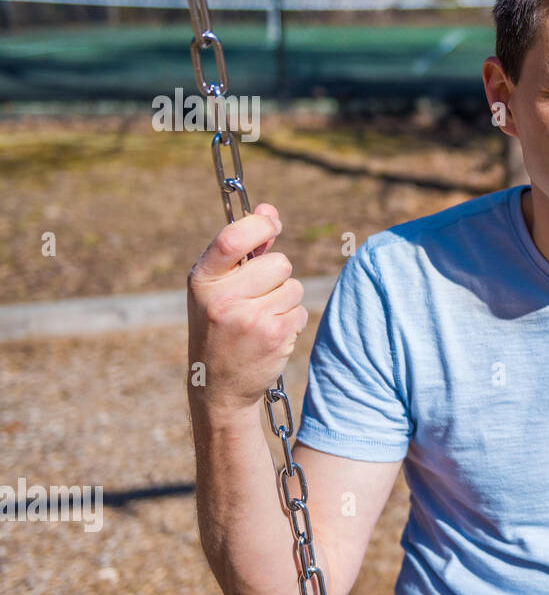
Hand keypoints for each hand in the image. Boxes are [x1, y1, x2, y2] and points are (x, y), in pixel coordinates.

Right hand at [187, 203, 308, 411]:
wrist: (217, 386)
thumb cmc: (219, 327)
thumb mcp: (219, 287)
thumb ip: (245, 249)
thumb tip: (268, 209)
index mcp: (202, 280)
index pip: (233, 237)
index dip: (260, 224)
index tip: (272, 224)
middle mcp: (222, 298)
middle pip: (279, 262)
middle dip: (277, 275)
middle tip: (257, 296)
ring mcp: (248, 318)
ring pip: (293, 286)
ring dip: (285, 300)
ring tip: (260, 318)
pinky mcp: (273, 336)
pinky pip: (299, 310)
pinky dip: (291, 320)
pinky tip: (269, 334)